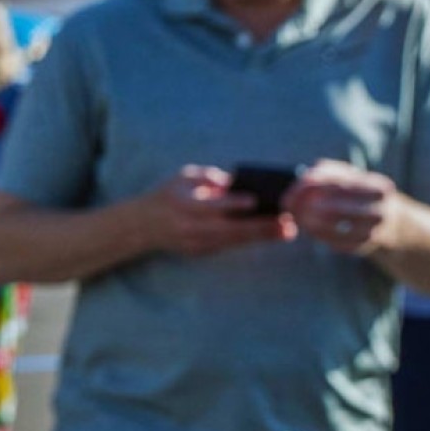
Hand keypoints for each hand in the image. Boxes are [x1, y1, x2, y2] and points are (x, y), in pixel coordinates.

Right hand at [141, 165, 292, 256]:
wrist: (143, 225)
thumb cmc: (169, 195)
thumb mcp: (184, 178)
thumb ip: (210, 178)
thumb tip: (238, 182)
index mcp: (184, 204)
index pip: (211, 205)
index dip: (233, 204)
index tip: (255, 201)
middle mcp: (190, 226)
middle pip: (229, 228)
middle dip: (259, 226)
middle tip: (286, 221)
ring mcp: (195, 242)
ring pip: (233, 240)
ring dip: (261, 237)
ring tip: (286, 231)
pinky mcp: (200, 252)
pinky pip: (228, 246)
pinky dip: (249, 240)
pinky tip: (269, 235)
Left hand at [286, 159, 400, 255]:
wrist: (389, 221)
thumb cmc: (358, 192)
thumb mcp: (348, 174)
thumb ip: (324, 172)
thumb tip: (303, 180)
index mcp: (379, 187)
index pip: (336, 184)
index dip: (307, 188)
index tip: (289, 192)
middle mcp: (380, 210)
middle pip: (333, 208)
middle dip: (304, 207)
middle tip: (287, 206)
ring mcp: (373, 231)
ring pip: (332, 227)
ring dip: (307, 222)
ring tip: (295, 216)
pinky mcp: (362, 247)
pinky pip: (333, 241)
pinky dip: (317, 234)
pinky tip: (309, 228)